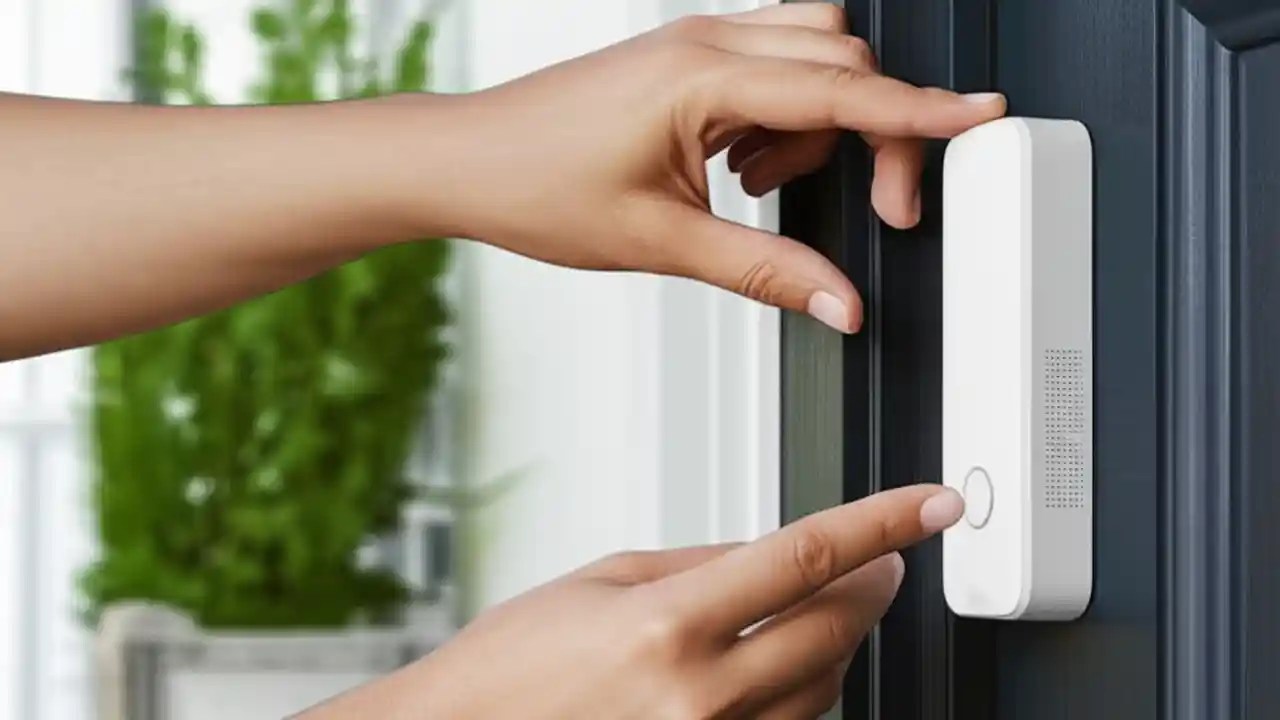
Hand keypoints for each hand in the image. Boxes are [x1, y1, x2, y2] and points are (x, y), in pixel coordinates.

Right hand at [298, 485, 964, 718]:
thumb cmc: (514, 662)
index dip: (883, 522)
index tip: (932, 503)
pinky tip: (787, 660)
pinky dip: (804, 688)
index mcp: (666, 628)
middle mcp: (697, 699)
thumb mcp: (604, 580)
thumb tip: (783, 552)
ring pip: (825, 687)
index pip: (807, 558)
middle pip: (834, 630)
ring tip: (827, 602)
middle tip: (887, 551)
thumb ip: (705, 564)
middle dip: (875, 582)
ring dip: (841, 637)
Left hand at [405, 3, 1005, 332]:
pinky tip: (738, 165)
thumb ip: (766, 269)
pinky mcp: (680, 59)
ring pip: (810, 53)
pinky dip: (781, 113)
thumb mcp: (663, 243)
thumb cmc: (534, 186)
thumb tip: (838, 299)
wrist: (462, 161)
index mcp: (701, 79)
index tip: (982, 116)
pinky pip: (767, 65)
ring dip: (821, 119)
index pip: (844, 89)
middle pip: (843, 60)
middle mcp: (702, 43)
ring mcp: (691, 44)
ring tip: (760, 187)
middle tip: (880, 207)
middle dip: (880, 129)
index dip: (923, 111)